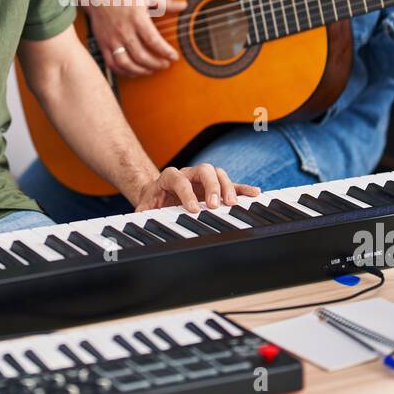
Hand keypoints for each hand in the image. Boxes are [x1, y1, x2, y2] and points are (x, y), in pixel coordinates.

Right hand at [85, 0, 186, 76]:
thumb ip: (166, 1)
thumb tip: (184, 5)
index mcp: (136, 18)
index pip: (153, 41)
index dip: (165, 52)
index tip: (174, 57)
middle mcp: (124, 31)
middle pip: (141, 56)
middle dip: (156, 64)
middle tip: (165, 65)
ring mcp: (112, 39)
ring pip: (126, 63)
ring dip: (141, 71)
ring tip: (152, 70)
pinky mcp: (103, 45)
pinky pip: (113, 64)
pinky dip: (124, 72)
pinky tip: (135, 71)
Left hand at [131, 164, 260, 212]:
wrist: (157, 195)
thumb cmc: (151, 203)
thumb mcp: (143, 210)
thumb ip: (142, 215)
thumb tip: (139, 223)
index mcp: (169, 177)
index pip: (179, 179)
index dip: (186, 193)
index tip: (193, 210)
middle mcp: (188, 174)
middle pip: (203, 170)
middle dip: (211, 187)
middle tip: (215, 206)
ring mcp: (202, 179)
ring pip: (218, 174)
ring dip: (227, 187)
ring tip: (233, 204)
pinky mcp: (214, 186)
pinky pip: (230, 184)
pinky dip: (242, 188)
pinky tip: (254, 194)